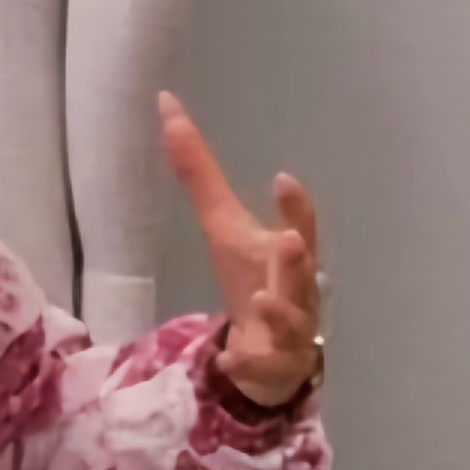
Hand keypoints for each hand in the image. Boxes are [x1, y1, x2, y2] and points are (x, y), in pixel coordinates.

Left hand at [159, 90, 322, 409]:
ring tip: (260, 299)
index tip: (283, 178)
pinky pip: (262, 365)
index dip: (297, 205)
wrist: (269, 350)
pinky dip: (248, 362)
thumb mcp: (224, 225)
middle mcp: (299, 289)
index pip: (303, 225)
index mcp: (291, 254)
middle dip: (298, 259)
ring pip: (290, 322)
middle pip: (303, 275)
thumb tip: (166, 103)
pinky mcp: (273, 366)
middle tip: (290, 241)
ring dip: (278, 311)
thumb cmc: (251, 275)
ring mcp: (291, 331)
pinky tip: (231, 360)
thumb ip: (199, 172)